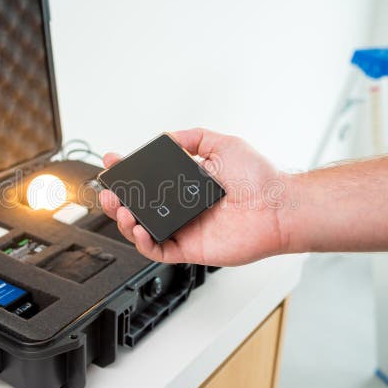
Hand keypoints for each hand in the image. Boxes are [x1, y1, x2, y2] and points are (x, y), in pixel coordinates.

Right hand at [98, 128, 294, 265]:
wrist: (278, 206)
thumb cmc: (260, 178)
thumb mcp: (223, 144)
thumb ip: (193, 138)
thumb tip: (166, 137)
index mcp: (186, 184)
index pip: (148, 180)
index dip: (127, 174)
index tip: (113, 163)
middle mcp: (182, 207)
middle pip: (138, 207)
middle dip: (117, 200)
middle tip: (109, 192)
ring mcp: (186, 229)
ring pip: (143, 230)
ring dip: (125, 221)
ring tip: (122, 210)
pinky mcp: (191, 249)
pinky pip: (159, 250)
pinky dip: (143, 243)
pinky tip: (139, 230)